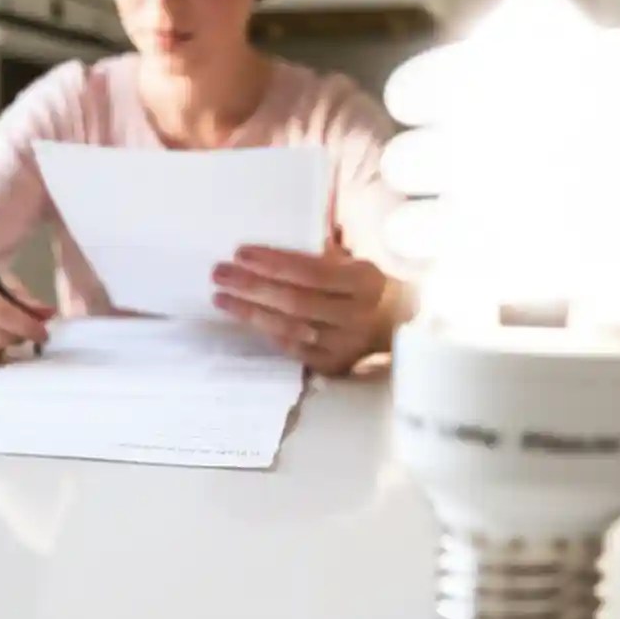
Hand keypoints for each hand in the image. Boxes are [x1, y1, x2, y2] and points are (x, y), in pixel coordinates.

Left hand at [213, 244, 392, 375]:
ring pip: (290, 327)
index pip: (311, 272)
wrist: (400, 326)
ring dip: (250, 312)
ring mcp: (346, 344)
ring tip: (221, 297)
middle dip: (252, 286)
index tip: (240, 253)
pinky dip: (267, 332)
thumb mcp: (353, 264)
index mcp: (365, 281)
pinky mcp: (335, 365)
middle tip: (219, 274)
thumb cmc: (366, 287)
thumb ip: (317, 258)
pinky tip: (246, 318)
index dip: (273, 263)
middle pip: (295, 301)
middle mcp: (357, 315)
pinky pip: (293, 348)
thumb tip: (264, 253)